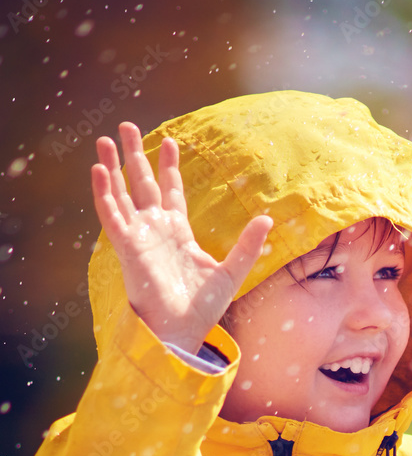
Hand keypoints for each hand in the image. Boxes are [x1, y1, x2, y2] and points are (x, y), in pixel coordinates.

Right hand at [91, 122, 271, 353]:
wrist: (183, 329)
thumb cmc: (204, 307)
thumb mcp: (233, 271)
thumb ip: (249, 245)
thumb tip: (267, 219)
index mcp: (179, 233)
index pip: (171, 191)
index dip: (168, 166)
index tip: (170, 140)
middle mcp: (156, 230)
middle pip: (142, 184)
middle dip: (135, 156)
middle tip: (127, 126)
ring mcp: (139, 236)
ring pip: (121, 193)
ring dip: (113, 166)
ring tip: (106, 138)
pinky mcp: (127, 246)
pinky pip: (111, 214)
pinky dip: (104, 191)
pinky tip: (100, 167)